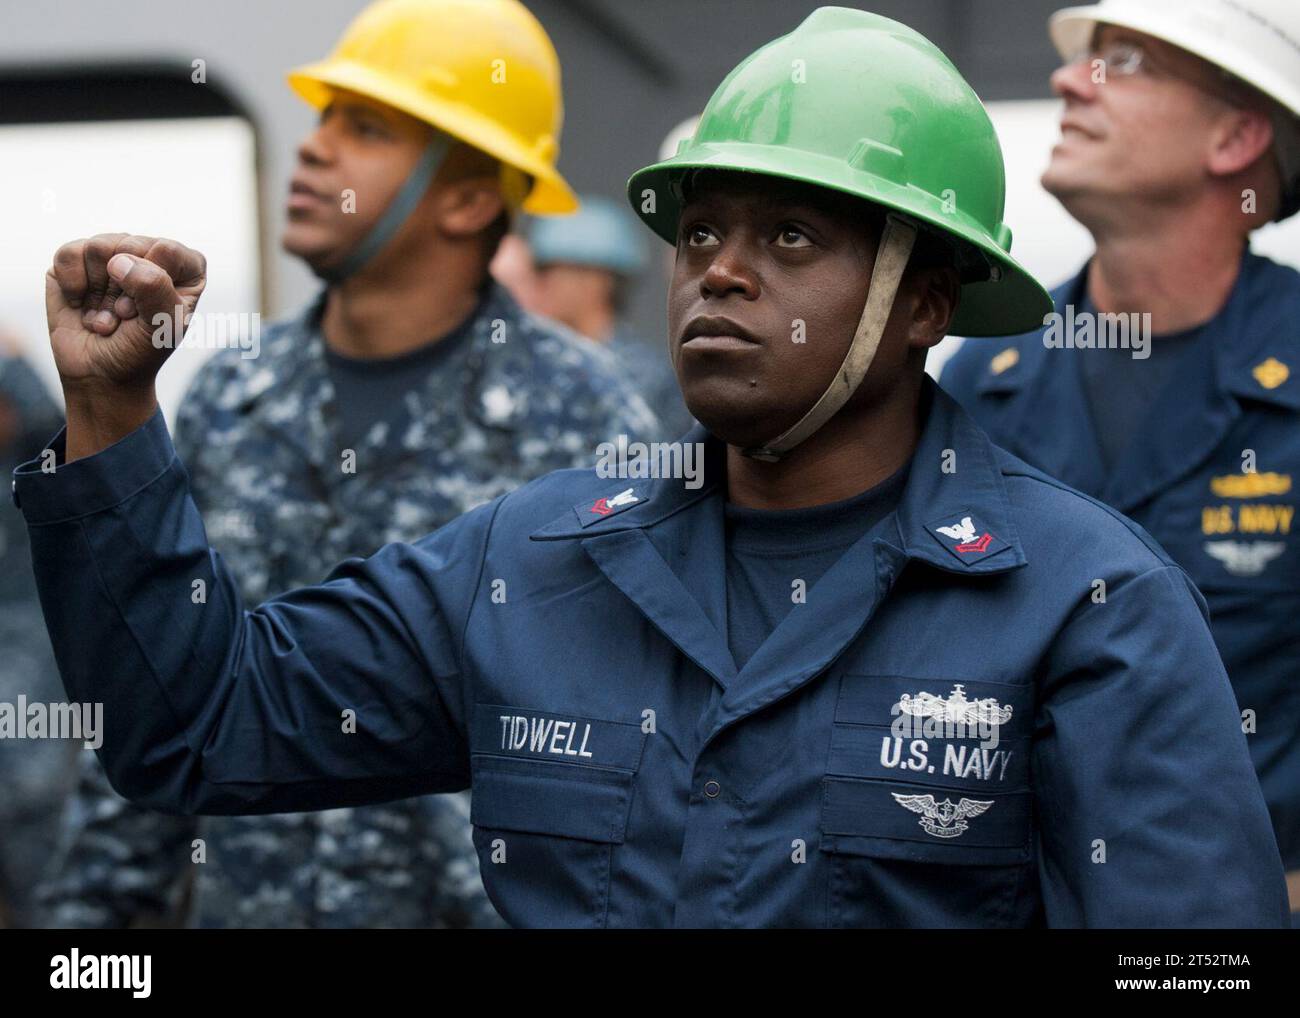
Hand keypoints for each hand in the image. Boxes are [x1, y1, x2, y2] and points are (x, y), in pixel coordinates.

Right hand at [45, 233, 205, 394]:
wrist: (99, 374)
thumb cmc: (140, 350)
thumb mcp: (164, 325)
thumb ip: (155, 288)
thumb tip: (118, 261)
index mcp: (184, 268)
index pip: (169, 250)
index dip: (154, 285)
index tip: (150, 313)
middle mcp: (148, 254)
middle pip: (130, 245)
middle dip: (123, 290)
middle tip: (124, 315)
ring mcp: (111, 255)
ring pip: (99, 247)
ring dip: (99, 293)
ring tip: (105, 313)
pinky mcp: (76, 261)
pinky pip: (69, 254)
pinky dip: (73, 286)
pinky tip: (81, 305)